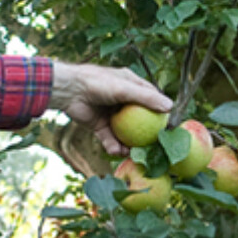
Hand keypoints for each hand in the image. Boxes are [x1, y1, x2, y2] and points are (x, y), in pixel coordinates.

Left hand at [48, 60, 172, 155]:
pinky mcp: (99, 125)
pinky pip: (110, 138)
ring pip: (125, 132)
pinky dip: (113, 146)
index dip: (160, 110)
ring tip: (134, 153)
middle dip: (146, 133)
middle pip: (139, 119)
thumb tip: (170, 107)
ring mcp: (111, 113)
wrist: (68, 91)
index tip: (168, 125)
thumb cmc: (97, 83)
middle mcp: (122, 99)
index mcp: (130, 84)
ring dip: (130, 143)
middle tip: (153, 145)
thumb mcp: (124, 88)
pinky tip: (117, 152)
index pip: (151, 98)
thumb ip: (146, 98)